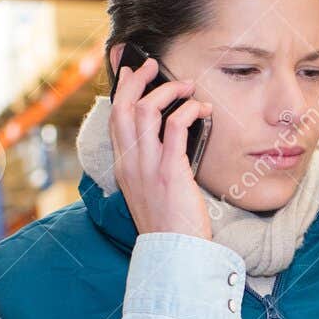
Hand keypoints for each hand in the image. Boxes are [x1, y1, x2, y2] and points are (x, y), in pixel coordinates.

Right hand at [108, 53, 213, 238]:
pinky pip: (175, 128)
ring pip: (145, 111)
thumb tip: (174, 136)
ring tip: (186, 86)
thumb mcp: (152, 191)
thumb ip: (154, 164)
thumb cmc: (170, 224)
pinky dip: (189, 111)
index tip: (131, 72)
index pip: (115, 119)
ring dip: (167, 91)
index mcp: (123, 167)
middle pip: (123, 107)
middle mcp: (129, 163)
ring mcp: (147, 167)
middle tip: (153, 65)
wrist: (174, 253)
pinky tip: (202, 109)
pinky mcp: (169, 171)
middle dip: (136, 79)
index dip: (122, 91)